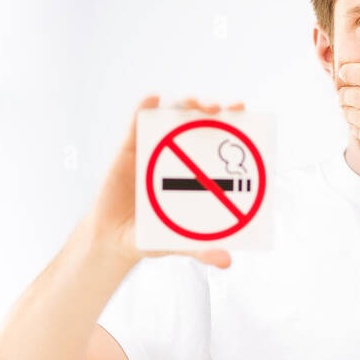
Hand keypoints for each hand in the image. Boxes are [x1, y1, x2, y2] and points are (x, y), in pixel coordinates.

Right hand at [84, 95, 244, 268]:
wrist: (114, 239)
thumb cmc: (154, 236)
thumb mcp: (180, 243)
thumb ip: (201, 250)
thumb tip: (227, 261)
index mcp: (198, 172)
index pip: (220, 141)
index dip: (234, 123)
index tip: (245, 112)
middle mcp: (179, 155)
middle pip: (199, 121)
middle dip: (213, 108)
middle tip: (220, 108)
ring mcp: (154, 149)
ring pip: (172, 115)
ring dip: (185, 102)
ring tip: (192, 103)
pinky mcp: (129, 148)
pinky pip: (136, 122)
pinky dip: (145, 106)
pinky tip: (152, 98)